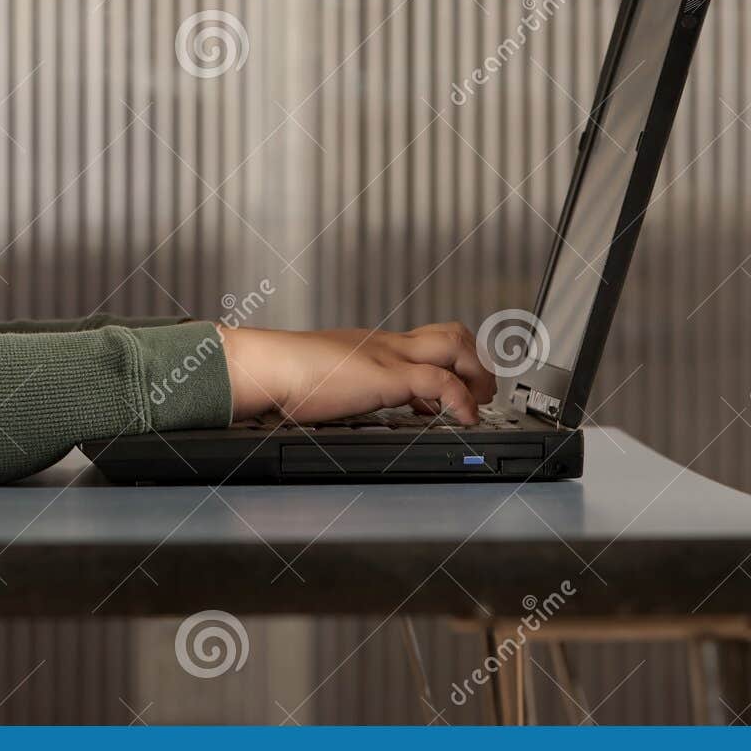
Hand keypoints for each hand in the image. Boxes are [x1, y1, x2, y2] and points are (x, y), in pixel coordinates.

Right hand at [218, 322, 496, 425]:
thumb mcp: (326, 375)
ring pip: (455, 347)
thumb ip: (347, 384)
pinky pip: (442, 383)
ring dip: (477, 376)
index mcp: (373, 345)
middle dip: (476, 362)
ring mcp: (390, 357)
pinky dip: (462, 401)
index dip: (453, 359)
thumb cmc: (284, 374)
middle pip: (451, 333)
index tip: (456, 387)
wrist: (269, 366)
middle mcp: (388, 345)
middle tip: (481, 390)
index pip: (427, 338)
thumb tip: (347, 401)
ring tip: (479, 403)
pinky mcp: (389, 376)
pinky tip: (464, 418)